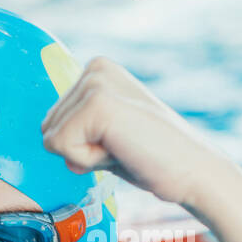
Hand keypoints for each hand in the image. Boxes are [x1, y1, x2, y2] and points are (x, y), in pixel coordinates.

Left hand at [40, 56, 236, 208]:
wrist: (194, 172)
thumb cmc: (154, 159)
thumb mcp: (108, 134)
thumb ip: (79, 128)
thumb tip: (46, 136)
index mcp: (97, 70)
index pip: (53, 122)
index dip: (82, 146)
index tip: (121, 143)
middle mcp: (95, 68)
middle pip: (47, 128)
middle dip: (81, 151)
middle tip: (124, 147)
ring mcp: (96, 83)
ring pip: (51, 138)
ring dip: (86, 157)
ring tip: (125, 148)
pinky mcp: (97, 104)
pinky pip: (60, 147)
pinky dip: (89, 161)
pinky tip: (122, 150)